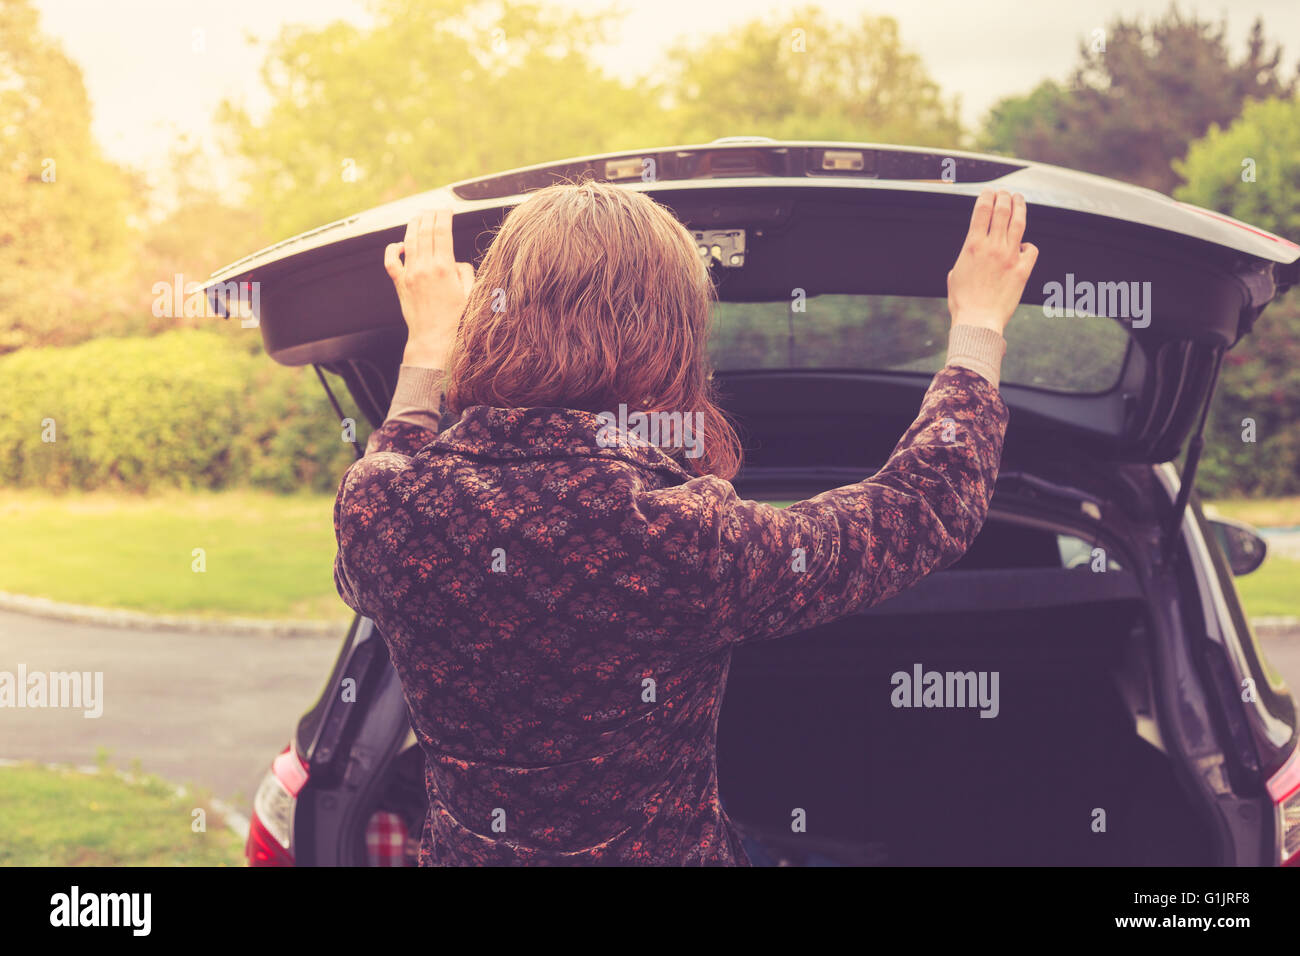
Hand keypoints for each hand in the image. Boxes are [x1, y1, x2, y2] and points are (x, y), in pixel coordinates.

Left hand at [384, 204, 474, 368]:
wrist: (433, 341)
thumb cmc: (455, 322)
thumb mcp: (470, 294)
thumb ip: (466, 272)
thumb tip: (458, 262)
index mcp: (444, 268)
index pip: (441, 231)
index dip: (444, 216)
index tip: (447, 210)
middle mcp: (424, 268)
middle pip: (424, 231)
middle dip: (430, 215)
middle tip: (435, 209)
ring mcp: (410, 275)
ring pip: (408, 240)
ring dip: (414, 225)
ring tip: (419, 216)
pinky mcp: (400, 284)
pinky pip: (391, 261)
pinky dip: (394, 249)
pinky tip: (401, 245)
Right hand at [946, 189, 1037, 334]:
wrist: (978, 321)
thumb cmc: (962, 302)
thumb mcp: (954, 275)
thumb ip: (964, 259)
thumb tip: (971, 255)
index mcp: (972, 245)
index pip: (982, 210)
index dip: (987, 196)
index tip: (989, 192)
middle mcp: (992, 246)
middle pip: (1002, 210)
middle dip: (1004, 197)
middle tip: (1005, 193)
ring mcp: (1010, 256)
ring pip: (1019, 222)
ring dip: (1019, 207)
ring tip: (1019, 200)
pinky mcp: (1023, 269)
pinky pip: (1032, 249)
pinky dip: (1028, 245)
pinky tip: (1024, 247)